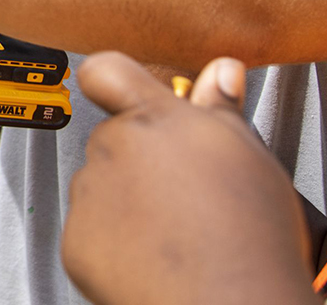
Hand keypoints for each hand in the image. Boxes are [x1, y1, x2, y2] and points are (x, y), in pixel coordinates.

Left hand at [61, 52, 316, 304]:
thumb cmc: (251, 236)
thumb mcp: (249, 156)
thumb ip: (221, 108)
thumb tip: (221, 71)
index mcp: (154, 120)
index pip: (107, 71)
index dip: (114, 80)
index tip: (125, 93)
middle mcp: (113, 149)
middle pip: (114, 136)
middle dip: (141, 155)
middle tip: (184, 188)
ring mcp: (90, 195)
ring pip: (102, 183)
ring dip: (128, 198)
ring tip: (176, 229)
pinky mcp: (76, 240)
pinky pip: (90, 228)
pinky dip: (114, 240)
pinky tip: (155, 256)